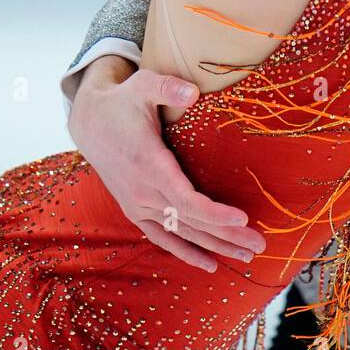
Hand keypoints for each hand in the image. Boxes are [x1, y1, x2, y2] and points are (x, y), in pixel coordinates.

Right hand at [68, 60, 267, 271]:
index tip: (242, 218)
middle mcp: (142, 190)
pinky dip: (185, 252)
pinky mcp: (135, 209)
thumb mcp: (143, 85)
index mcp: (148, 163)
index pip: (184, 199)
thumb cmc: (122, 101)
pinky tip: (210, 264)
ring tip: (247, 256)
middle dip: (226, 235)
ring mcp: (138, 204)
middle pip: (190, 221)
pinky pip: (162, 237)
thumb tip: (193, 93)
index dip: (214, 213)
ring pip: (181, 232)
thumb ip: (168, 87)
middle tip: (260, 245)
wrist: (89, 122)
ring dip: (214, 246)